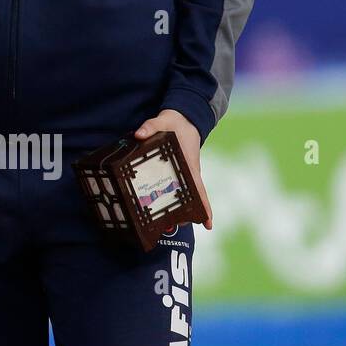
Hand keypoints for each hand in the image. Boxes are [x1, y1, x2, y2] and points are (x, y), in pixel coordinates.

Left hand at [136, 109, 212, 229]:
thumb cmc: (176, 122)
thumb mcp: (162, 121)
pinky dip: (168, 196)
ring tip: (162, 223)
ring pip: (181, 194)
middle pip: (189, 198)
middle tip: (170, 227)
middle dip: (184, 214)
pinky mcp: (175, 171)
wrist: (183, 118)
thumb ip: (150, 126)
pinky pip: (174, 186)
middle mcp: (188, 173)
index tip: (207, 224)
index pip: (199, 190)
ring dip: (174, 208)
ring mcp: (182, 173)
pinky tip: (156, 205)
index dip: (204, 207)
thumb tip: (138, 134)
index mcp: (189, 165)